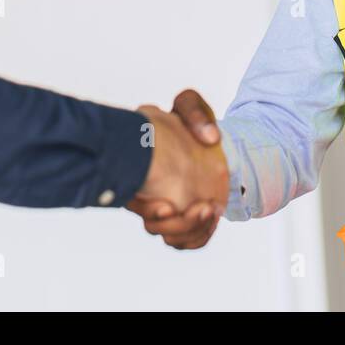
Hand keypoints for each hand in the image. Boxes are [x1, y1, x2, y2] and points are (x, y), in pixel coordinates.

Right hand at [128, 89, 226, 249]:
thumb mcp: (188, 104)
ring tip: (211, 209)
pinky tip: (212, 217)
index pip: (132, 199)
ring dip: (191, 230)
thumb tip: (211, 138)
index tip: (167, 207)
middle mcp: (146, 194)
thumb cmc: (187, 122)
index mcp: (139, 170)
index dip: (146, 209)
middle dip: (175, 225)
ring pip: (169, 236)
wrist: (202, 137)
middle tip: (203, 207)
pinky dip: (198, 236)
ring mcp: (164, 209)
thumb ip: (193, 110)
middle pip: (153, 224)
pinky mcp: (183, 218)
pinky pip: (186, 240)